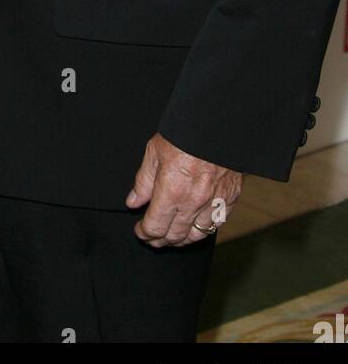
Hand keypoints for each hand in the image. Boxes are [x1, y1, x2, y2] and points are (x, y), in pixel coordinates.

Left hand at [125, 133, 242, 246]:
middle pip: (174, 236)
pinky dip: (203, 229)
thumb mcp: (154, 151)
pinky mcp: (230, 198)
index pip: (155, 226)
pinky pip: (216, 224)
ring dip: (181, 240)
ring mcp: (214, 202)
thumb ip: (143, 181)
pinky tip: (194, 226)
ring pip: (196, 235)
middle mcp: (193, 202)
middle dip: (160, 240)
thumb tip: (133, 202)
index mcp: (172, 190)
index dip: (144, 233)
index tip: (140, 231)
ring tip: (171, 236)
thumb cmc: (184, 133)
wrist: (218, 122)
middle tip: (152, 237)